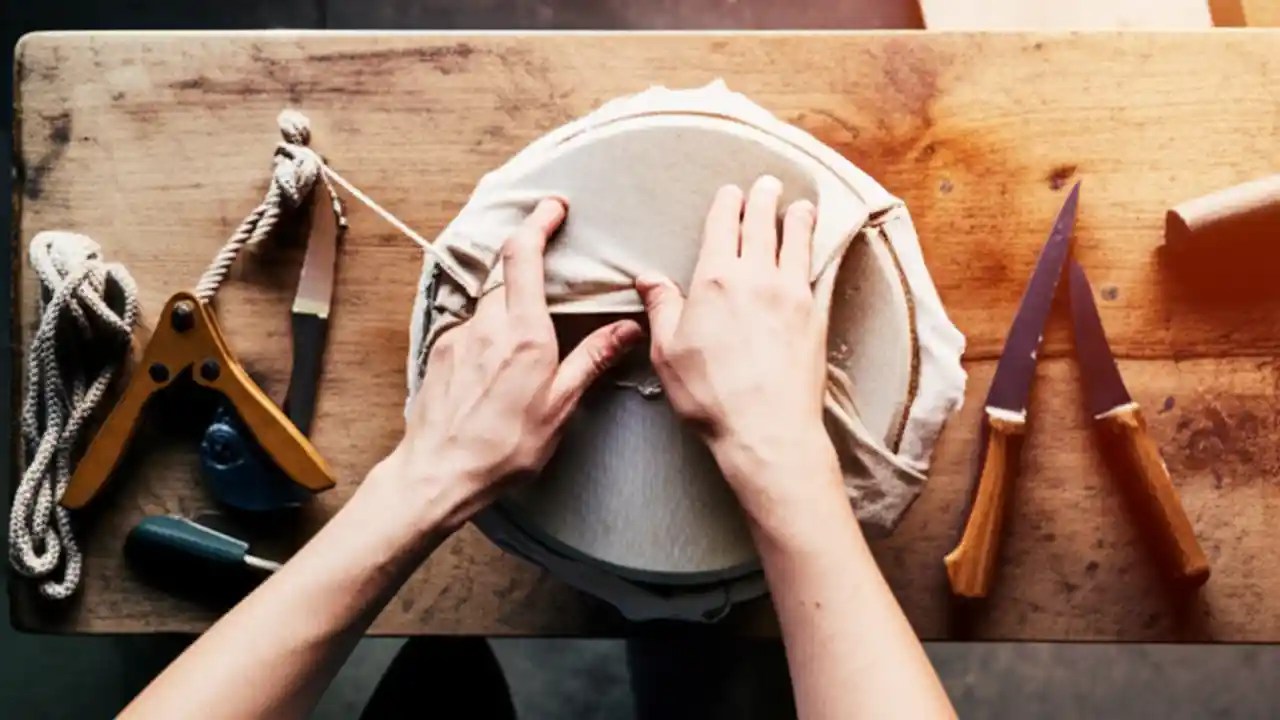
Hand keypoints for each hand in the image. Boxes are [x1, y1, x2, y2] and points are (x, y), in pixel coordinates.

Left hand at [385, 198, 641, 528]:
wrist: (437, 474)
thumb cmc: (503, 448)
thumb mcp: (560, 407)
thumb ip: (592, 359)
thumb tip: (627, 328)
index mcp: (523, 333)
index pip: (524, 255)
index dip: (538, 222)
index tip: (553, 207)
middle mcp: (487, 325)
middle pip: (506, 273)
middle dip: (529, 264)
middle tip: (553, 273)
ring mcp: (458, 337)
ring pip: (488, 302)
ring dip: (510, 304)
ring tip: (528, 336)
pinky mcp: (440, 354)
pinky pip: (471, 328)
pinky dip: (489, 332)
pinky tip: (497, 365)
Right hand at [636, 176, 842, 531]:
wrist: (767, 429)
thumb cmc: (710, 395)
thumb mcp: (668, 351)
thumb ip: (662, 307)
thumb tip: (648, 278)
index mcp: (715, 278)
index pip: (724, 224)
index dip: (728, 203)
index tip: (732, 192)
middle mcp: (757, 276)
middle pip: (763, 222)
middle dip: (764, 198)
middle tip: (768, 184)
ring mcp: (793, 293)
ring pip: (798, 240)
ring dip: (798, 217)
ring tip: (801, 205)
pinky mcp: (818, 315)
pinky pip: (823, 272)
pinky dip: (823, 254)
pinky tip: (825, 251)